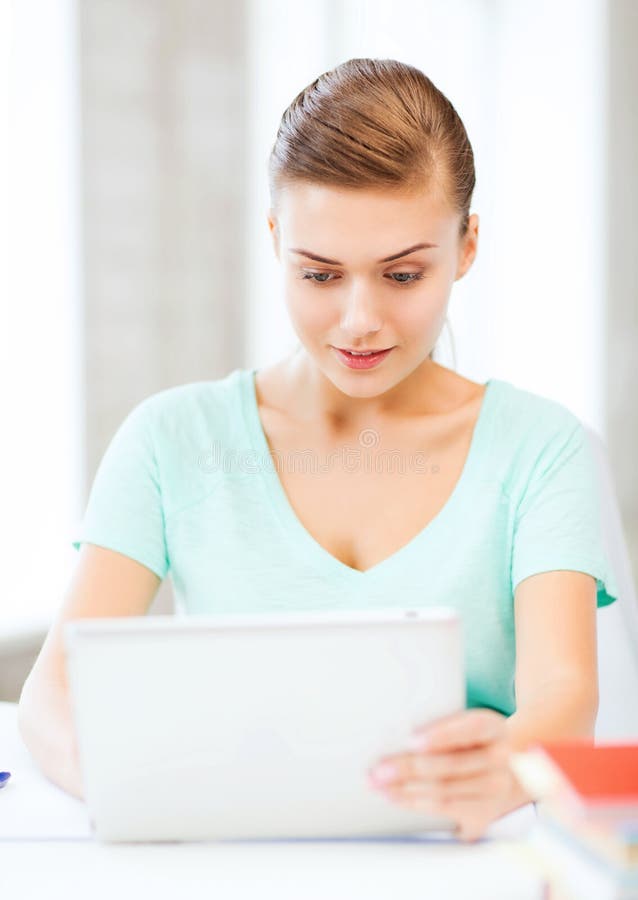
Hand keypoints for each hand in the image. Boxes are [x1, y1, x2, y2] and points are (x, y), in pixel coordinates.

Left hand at [367, 708, 530, 842]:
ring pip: (444, 790)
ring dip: (406, 789)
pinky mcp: (485, 813)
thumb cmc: (474, 741)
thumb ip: (443, 725)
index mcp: (495, 728)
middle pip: (451, 765)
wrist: (511, 769)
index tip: (411, 739)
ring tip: (379, 784)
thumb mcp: (468, 723)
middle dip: (409, 767)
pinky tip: (395, 797)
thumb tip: (396, 731)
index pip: (470, 728)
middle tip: (379, 768)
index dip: (441, 734)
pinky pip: (445, 809)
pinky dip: (415, 803)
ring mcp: (496, 790)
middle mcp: (502, 760)